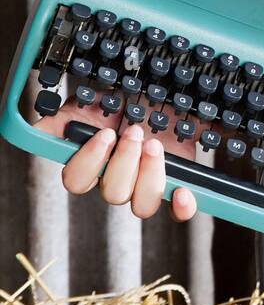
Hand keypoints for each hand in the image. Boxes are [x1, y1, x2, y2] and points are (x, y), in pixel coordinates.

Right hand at [39, 100, 197, 221]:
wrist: (157, 94)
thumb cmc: (121, 97)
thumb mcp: (89, 99)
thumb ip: (62, 118)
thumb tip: (39, 132)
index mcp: (91, 163)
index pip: (76, 182)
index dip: (90, 162)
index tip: (104, 134)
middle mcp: (115, 179)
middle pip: (113, 194)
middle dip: (125, 161)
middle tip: (134, 131)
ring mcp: (145, 185)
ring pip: (142, 206)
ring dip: (150, 175)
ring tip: (155, 144)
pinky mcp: (175, 183)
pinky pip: (177, 211)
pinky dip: (182, 206)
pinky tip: (183, 191)